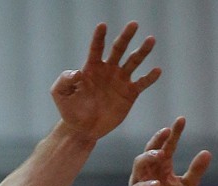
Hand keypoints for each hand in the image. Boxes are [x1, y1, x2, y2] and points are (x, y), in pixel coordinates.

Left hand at [51, 21, 160, 142]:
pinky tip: (157, 70)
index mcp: (92, 67)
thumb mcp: (60, 93)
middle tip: (134, 24)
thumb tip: (78, 72)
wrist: (82, 129)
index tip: (102, 26)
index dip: (99, 37)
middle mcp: (108, 69)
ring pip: (133, 61)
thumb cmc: (69, 110)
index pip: (97, 48)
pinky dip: (149, 77)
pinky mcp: (129, 94)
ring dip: (142, 51)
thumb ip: (65, 80)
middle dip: (126, 36)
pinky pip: (141, 83)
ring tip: (151, 40)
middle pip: (119, 48)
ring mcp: (120, 80)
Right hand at [126, 119, 210, 185]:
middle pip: (149, 150)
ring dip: (148, 157)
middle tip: (166, 131)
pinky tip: (156, 183)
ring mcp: (139, 183)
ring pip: (138, 165)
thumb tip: (207, 152)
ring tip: (160, 154)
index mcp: (161, 166)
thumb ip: (196, 171)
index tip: (181, 119)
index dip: (174, 133)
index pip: (167, 145)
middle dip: (157, 139)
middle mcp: (148, 171)